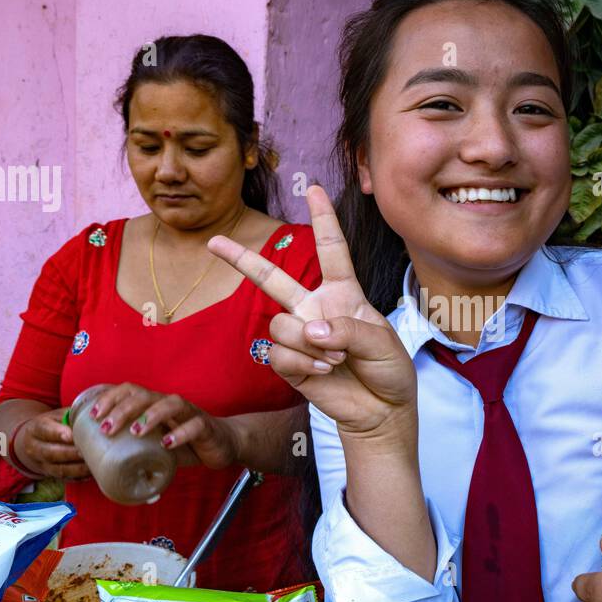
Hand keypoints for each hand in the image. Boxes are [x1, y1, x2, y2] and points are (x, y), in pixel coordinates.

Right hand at [13, 408, 89, 479]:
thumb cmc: (54, 424)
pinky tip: (92, 472)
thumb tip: (93, 418)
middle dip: (69, 453)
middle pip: (50, 453)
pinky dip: (80, 476)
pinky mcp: (52, 475)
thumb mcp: (58, 415)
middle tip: (85, 452)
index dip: (57, 433)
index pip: (44, 430)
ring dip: (77, 468)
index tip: (71, 436)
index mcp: (36, 428)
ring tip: (93, 463)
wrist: (36, 442)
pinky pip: (66, 478)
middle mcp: (35, 448)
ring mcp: (42, 464)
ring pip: (58, 469)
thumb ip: (72, 416)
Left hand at [87, 382, 231, 469]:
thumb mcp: (157, 447)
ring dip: (150, 415)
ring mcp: (189, 413)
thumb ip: (136, 450)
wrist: (226, 444)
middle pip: (143, 395)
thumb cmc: (187, 444)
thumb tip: (101, 464)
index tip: (92, 415)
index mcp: (155, 406)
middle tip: (106, 428)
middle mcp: (170, 404)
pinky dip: (180, 433)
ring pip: (169, 403)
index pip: (129, 391)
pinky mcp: (206, 426)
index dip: (109, 398)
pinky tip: (168, 443)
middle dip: (122, 409)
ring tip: (135, 431)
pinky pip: (194, 425)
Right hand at [207, 185, 416, 442]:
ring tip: (335, 358)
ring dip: (309, 343)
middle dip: (241, 260)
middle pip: (272, 278)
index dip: (323, 219)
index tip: (314, 190)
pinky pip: (279, 354)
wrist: (381, 412)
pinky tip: (323, 372)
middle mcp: (315, 309)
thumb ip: (348, 330)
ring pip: (280, 324)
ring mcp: (300, 335)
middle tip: (213, 243)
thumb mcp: (382, 343)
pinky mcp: (289, 363)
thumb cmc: (388, 371)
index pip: (332, 250)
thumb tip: (312, 330)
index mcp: (343, 293)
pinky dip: (303, 363)